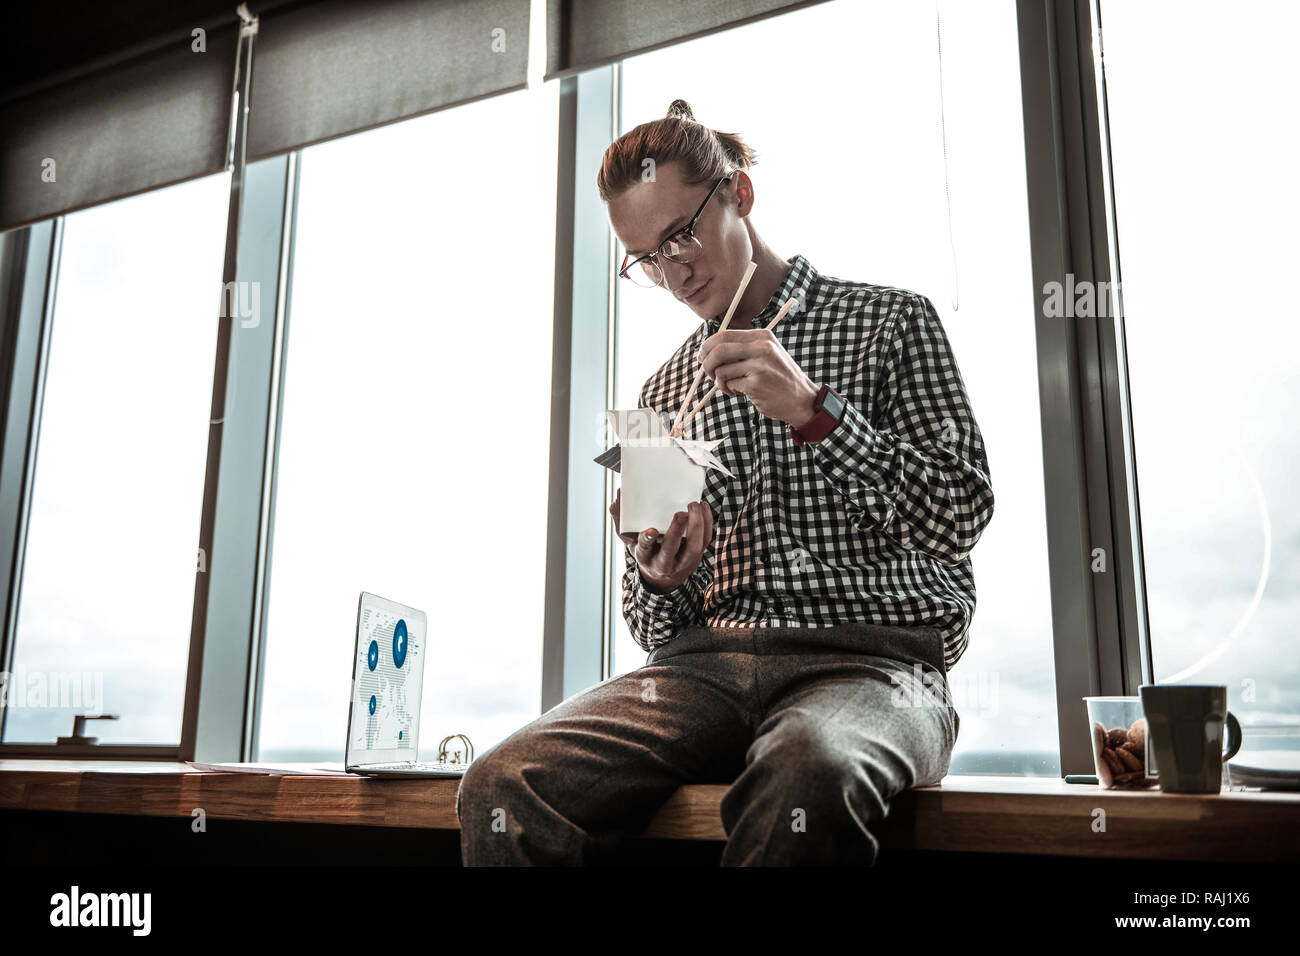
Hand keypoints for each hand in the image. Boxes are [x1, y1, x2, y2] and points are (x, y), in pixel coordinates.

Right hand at [609, 488, 712, 593]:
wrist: (663, 578)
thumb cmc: (646, 552)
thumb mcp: (629, 541)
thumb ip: (621, 521)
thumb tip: (615, 501)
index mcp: (645, 557)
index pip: (645, 549)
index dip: (647, 540)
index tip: (651, 530)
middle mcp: (664, 563)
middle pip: (672, 549)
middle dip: (677, 530)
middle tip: (681, 512)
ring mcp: (682, 562)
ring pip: (693, 547)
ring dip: (697, 526)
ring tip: (695, 505)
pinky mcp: (697, 557)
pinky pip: (705, 541)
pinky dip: (707, 524)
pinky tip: (703, 508)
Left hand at [698, 328, 818, 426]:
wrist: (802, 400)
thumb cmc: (779, 378)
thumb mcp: (767, 354)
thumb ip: (743, 348)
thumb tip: (708, 350)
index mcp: (762, 337)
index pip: (725, 335)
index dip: (708, 346)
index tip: (702, 356)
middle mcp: (762, 348)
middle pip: (718, 350)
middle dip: (707, 364)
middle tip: (709, 374)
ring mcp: (759, 366)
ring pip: (721, 370)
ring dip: (720, 382)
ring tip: (732, 387)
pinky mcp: (756, 384)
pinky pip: (729, 385)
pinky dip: (730, 391)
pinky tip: (741, 393)